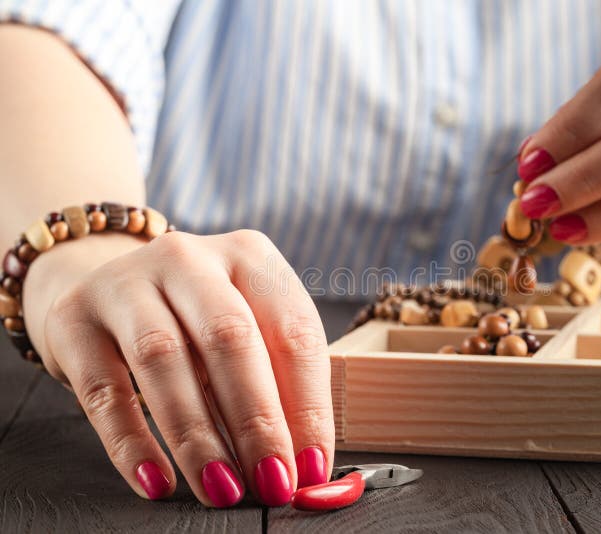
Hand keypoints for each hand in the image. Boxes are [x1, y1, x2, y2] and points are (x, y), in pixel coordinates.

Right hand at [27, 230, 332, 506]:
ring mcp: (126, 282)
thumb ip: (276, 387)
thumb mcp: (246, 332)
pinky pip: (104, 390)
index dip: (308, 405)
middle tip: (273, 483)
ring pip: (164, 358)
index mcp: (250, 256)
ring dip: (198, 436)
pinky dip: (131, 443)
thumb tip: (304, 468)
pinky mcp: (74, 320)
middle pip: (230, 337)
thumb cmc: (194, 322)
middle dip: (257, 420)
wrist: (101, 286)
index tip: (311, 468)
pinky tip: (157, 482)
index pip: (293, 331)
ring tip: (222, 490)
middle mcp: (190, 258)